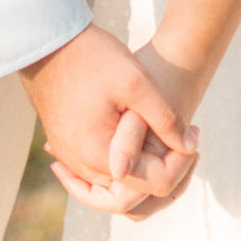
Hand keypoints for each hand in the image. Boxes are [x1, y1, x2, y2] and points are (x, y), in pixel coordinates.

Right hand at [21, 23, 195, 210]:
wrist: (46, 42)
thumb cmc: (90, 58)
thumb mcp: (136, 82)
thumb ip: (165, 118)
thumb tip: (190, 146)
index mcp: (103, 158)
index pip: (155, 185)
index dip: (182, 163)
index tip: (195, 134)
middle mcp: (84, 167)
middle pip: (135, 198)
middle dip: (167, 175)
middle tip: (185, 146)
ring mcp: (72, 158)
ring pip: (117, 188)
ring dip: (145, 173)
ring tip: (167, 144)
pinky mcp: (67, 146)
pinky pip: (99, 173)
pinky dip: (124, 166)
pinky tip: (141, 143)